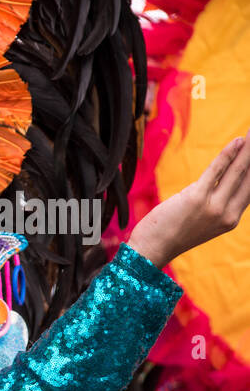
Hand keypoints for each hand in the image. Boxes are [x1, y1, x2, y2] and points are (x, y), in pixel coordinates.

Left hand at [129, 130, 249, 267]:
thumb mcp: (202, 220)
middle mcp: (227, 214)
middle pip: (249, 177)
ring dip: (248, 148)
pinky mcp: (196, 199)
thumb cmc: (172, 233)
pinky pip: (216, 171)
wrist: (151, 250)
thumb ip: (215, 201)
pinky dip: (228, 154)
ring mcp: (213, 207)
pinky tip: (237, 141)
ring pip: (237, 172)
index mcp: (230, 219)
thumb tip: (220, 177)